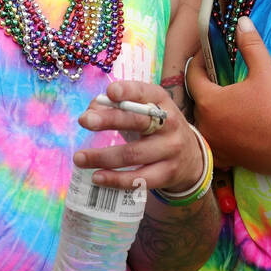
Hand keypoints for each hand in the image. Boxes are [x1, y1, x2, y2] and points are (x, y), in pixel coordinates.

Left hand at [74, 80, 206, 195]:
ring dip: (102, 157)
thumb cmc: (157, 129)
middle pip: (138, 122)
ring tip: (79, 158)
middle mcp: (169, 124)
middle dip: (109, 120)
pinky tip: (97, 177)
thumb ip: (117, 107)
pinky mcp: (166, 174)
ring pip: (133, 154)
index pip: (145, 93)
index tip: (110, 92)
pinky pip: (138, 179)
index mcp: (162, 102)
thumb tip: (91, 111)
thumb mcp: (144, 111)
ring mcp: (170, 150)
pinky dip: (115, 179)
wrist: (190, 158)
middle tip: (84, 120)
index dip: (128, 92)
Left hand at [184, 16, 270, 172]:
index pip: (193, 77)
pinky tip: (232, 127)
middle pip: (197, 100)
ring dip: (211, 111)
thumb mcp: (265, 70)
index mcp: (210, 102)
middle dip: (205, 86)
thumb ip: (250, 45)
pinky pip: (215, 143)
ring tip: (225, 100)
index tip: (206, 54)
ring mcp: (215, 144)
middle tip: (218, 76)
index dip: (197, 62)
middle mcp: (206, 124)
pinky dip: (219, 133)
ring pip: (205, 122)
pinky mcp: (226, 159)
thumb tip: (242, 21)